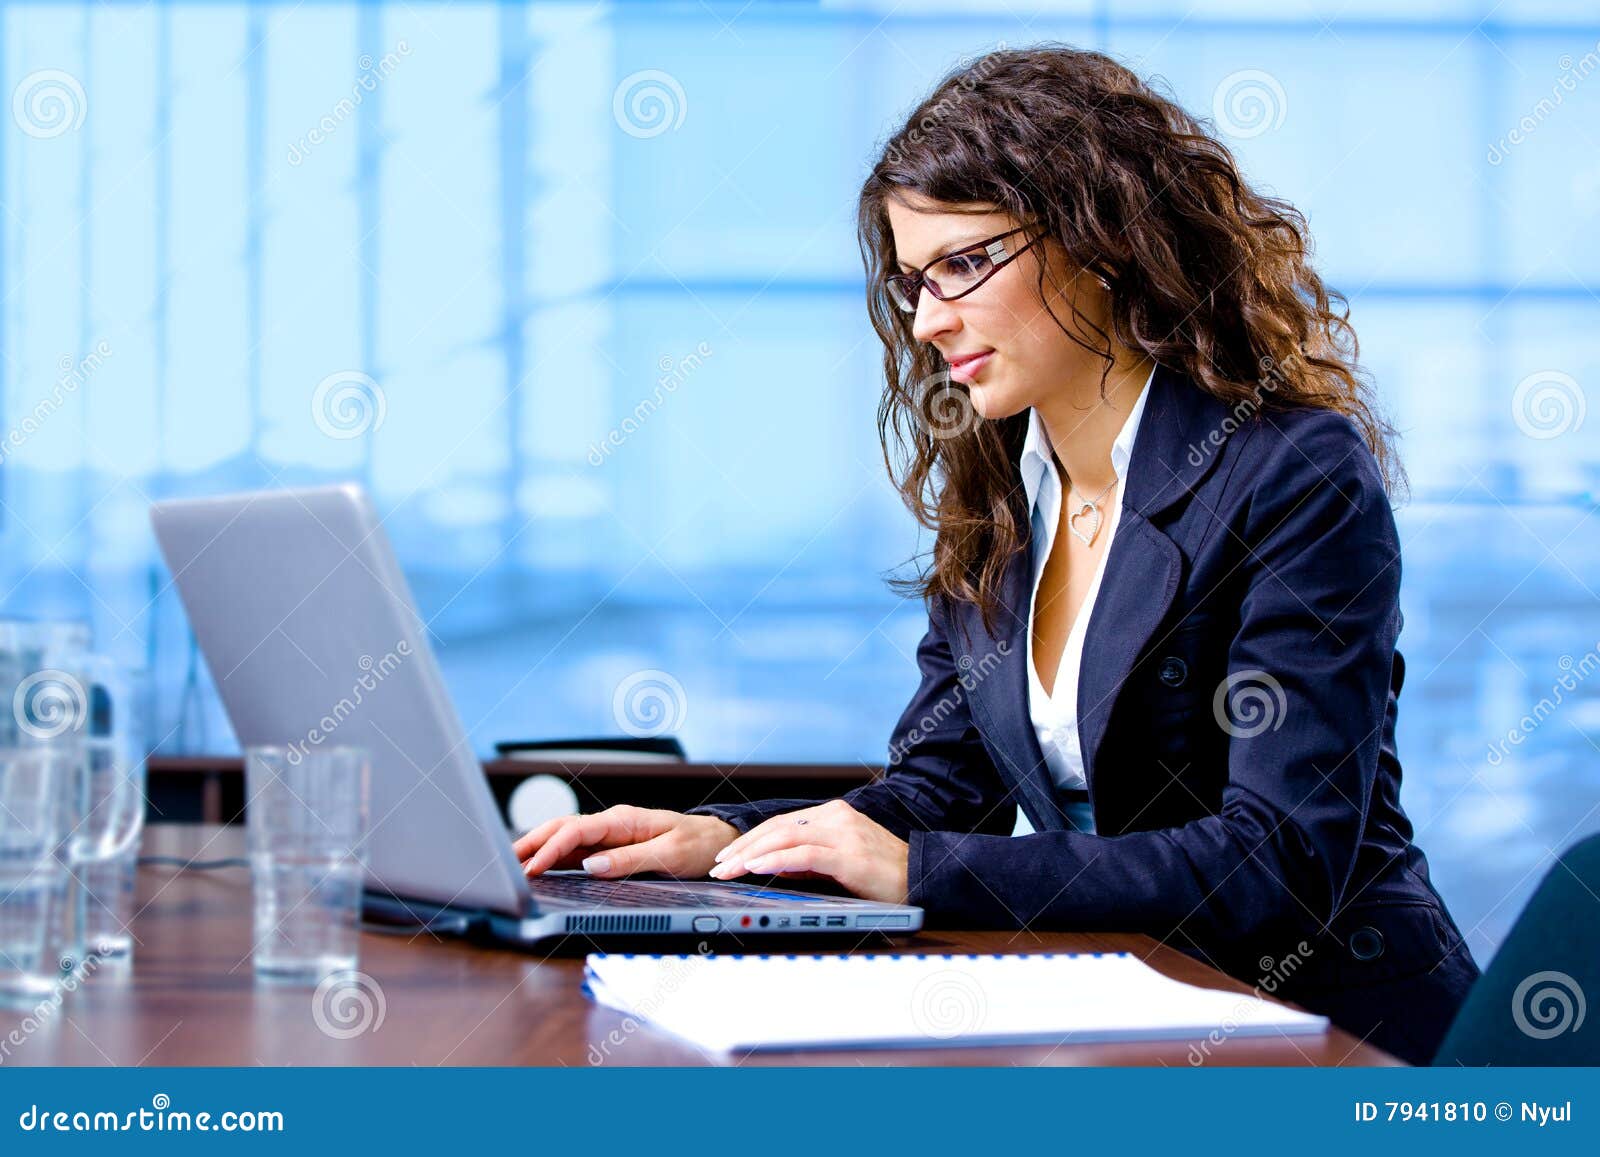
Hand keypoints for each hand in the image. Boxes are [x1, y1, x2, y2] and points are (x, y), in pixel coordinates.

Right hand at [514, 805, 736, 879]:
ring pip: (563, 838)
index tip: (532, 869)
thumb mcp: (670, 854)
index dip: (550, 849)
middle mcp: (612, 824)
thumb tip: (590, 867)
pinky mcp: (611, 848)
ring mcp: (609, 836)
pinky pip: (575, 850)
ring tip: (510, 866)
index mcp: (623, 820)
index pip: (576, 830)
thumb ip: (630, 860)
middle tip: (501, 863)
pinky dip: (552, 857)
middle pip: (560, 829)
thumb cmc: (699, 845)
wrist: (718, 841)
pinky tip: (537, 868)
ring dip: (536, 850)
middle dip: (530, 844)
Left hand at [707, 799, 909, 903]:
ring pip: (784, 836)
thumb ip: (808, 859)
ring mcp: (843, 833)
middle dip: (742, 846)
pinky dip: (774, 860)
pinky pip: (802, 854)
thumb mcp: (839, 861)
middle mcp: (835, 816)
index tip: (728, 856)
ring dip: (750, 854)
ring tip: (728, 869)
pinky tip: (755, 868)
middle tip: (717, 865)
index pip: (781, 823)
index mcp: (833, 814)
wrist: (922, 878)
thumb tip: (772, 865)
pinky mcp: (848, 854)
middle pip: (777, 827)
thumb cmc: (882, 874)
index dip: (751, 838)